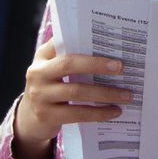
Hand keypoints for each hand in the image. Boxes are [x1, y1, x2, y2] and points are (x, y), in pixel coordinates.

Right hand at [11, 41, 130, 158]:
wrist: (31, 119)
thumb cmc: (51, 88)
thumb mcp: (53, 69)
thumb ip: (71, 57)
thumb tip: (107, 49)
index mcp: (42, 56)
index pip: (61, 41)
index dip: (82, 39)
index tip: (107, 40)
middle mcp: (37, 73)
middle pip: (69, 65)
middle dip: (97, 65)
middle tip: (121, 67)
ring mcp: (40, 96)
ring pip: (77, 92)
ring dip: (105, 93)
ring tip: (126, 95)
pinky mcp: (47, 116)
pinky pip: (77, 114)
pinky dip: (99, 113)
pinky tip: (114, 111)